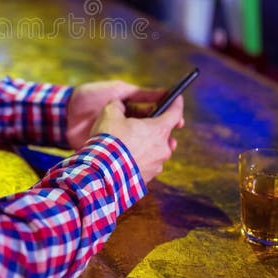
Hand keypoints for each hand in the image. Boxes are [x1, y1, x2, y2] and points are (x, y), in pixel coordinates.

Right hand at [67, 81, 184, 187]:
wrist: (101, 173)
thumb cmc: (109, 141)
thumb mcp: (110, 113)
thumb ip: (119, 105)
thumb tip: (119, 106)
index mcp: (158, 130)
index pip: (176, 113)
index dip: (176, 103)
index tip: (176, 99)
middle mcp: (163, 149)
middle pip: (165, 134)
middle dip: (155, 128)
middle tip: (139, 125)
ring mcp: (157, 166)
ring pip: (156, 151)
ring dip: (148, 146)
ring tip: (130, 145)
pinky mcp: (148, 178)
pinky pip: (148, 165)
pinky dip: (140, 160)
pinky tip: (125, 159)